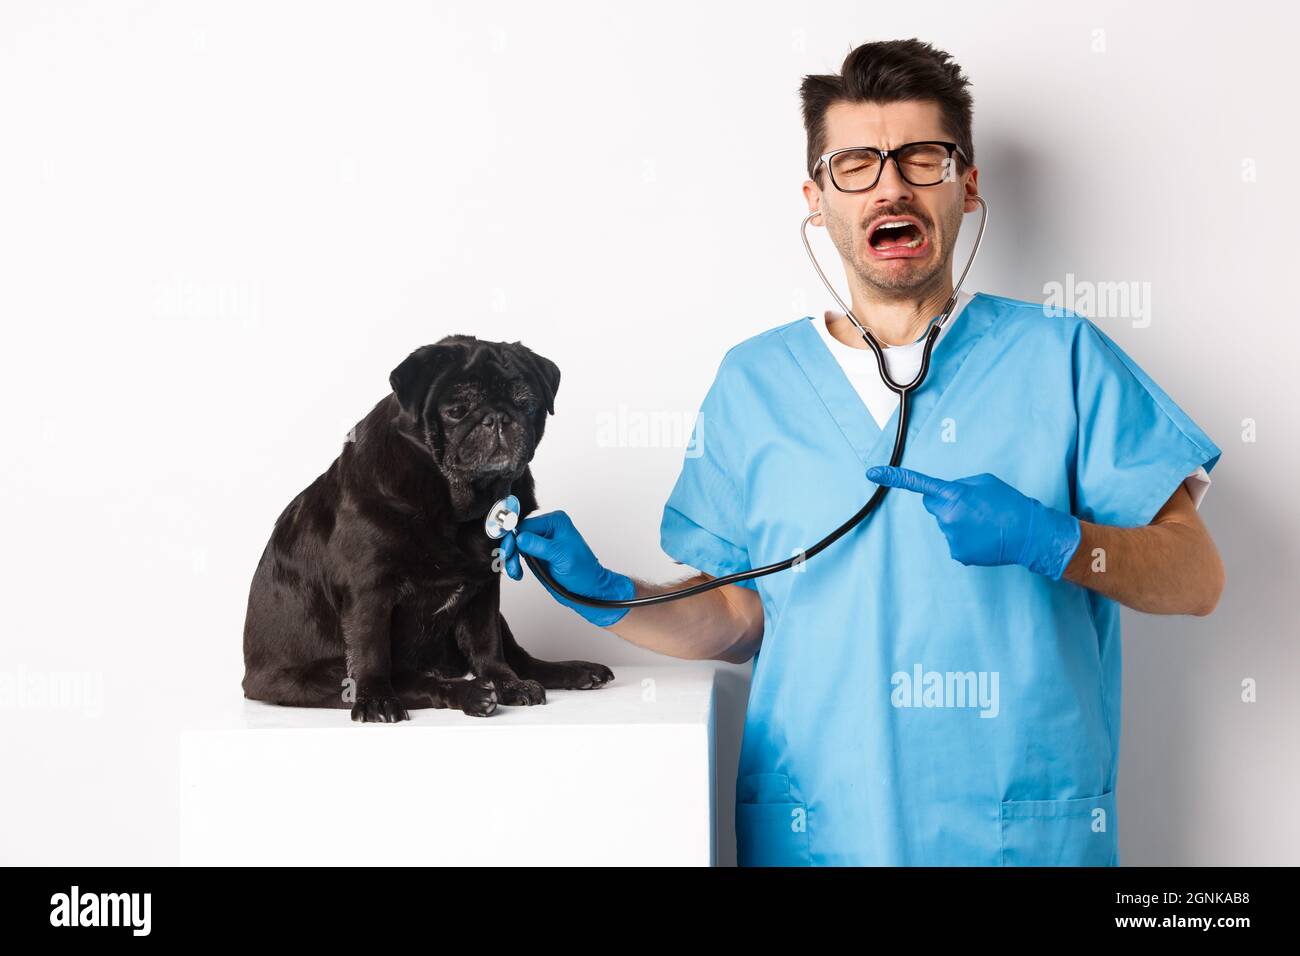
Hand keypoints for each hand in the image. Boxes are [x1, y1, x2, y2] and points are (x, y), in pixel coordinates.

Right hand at [511, 511, 635, 626]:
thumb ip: (539, 546)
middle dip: (512, 550)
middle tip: (509, 564)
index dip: (514, 538)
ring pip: (516, 545)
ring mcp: (541, 542)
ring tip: (515, 572)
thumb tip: (519, 537)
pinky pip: (519, 555)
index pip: (526, 525)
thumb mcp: (560, 556)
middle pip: (518, 534)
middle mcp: (547, 529)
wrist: (588, 588)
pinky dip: (515, 564)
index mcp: (555, 522)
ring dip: (512, 559)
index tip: (509, 551)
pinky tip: (517, 572)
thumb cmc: (583, 571)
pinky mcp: (537, 554)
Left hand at [866, 466, 1080, 579]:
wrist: (1028, 533)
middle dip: (946, 504)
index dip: (894, 477)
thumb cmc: (1009, 503)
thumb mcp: (984, 482)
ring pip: (946, 524)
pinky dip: (966, 538)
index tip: (871, 473)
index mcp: (954, 494)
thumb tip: (947, 496)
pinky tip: (984, 537)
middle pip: (934, 506)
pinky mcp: (957, 554)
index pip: (918, 484)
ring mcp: (951, 537)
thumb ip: (959, 486)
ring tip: (984, 523)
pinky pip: (954, 541)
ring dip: (960, 522)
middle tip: (973, 507)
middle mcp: (947, 517)